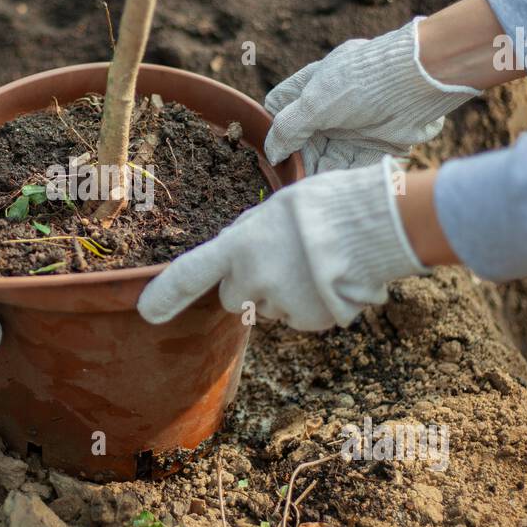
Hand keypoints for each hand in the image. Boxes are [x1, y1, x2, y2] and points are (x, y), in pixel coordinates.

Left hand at [137, 158, 424, 329]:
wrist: (379, 225)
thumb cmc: (327, 204)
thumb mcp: (275, 207)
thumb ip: (249, 236)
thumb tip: (237, 256)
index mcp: (240, 246)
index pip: (190, 273)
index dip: (165, 294)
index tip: (147, 311)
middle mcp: (254, 280)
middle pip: (234, 298)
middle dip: (249, 285)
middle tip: (280, 258)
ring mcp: (283, 305)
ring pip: (270, 308)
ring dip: (284, 293)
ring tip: (314, 262)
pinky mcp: (311, 322)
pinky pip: (300, 317)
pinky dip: (311, 303)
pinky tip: (329, 277)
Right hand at [264, 18, 478, 174]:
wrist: (420, 83)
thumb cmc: (362, 83)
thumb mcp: (314, 102)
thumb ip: (287, 128)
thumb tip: (272, 153)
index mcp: (315, 83)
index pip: (282, 104)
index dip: (274, 126)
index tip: (271, 149)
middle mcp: (334, 104)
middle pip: (305, 137)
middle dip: (299, 157)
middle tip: (292, 176)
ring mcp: (355, 123)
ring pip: (328, 153)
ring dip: (319, 170)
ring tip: (313, 186)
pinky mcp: (377, 142)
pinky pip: (353, 164)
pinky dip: (343, 176)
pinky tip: (335, 186)